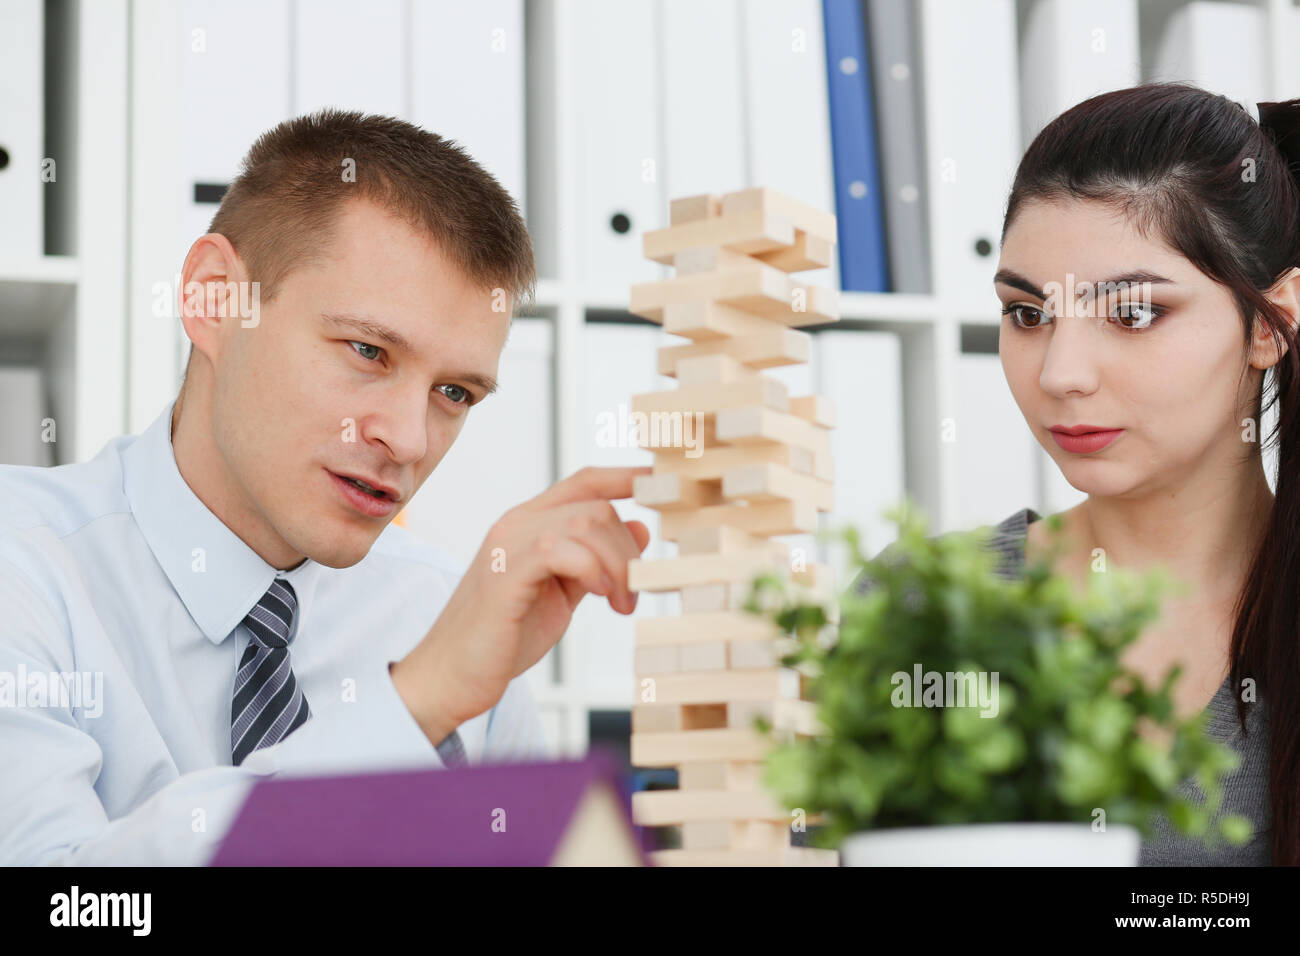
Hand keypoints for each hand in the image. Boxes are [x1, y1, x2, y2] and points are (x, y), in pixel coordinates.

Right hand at [391, 465, 652, 744]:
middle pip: (596, 507)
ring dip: (617, 566)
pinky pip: (559, 548)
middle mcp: (517, 523)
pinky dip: (591, 569)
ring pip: (586, 523)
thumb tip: (640, 527)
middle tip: (630, 598)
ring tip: (620, 605)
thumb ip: (596, 562)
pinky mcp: (504, 573)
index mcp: (529, 524)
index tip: (661, 485)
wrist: (450, 678)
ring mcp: (507, 544)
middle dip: (627, 551)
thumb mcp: (562, 594)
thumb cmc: (503, 639)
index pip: (584, 482)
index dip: (625, 477)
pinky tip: (600, 596)